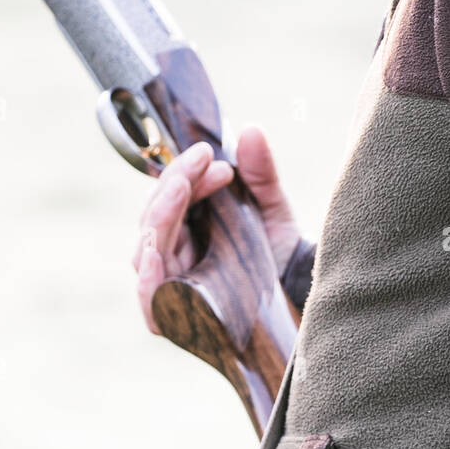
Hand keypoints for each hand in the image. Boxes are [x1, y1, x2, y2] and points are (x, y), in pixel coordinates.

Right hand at [133, 126, 299, 334]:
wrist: (302, 300)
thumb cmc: (284, 260)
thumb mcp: (275, 212)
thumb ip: (262, 175)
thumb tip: (251, 130)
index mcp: (189, 228)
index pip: (170, 198)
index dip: (184, 173)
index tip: (212, 156)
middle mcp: (176, 256)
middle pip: (153, 220)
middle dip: (174, 186)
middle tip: (203, 162)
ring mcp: (174, 286)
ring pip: (146, 252)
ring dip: (160, 218)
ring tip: (180, 190)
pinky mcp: (178, 318)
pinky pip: (151, 300)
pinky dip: (148, 280)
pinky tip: (155, 256)